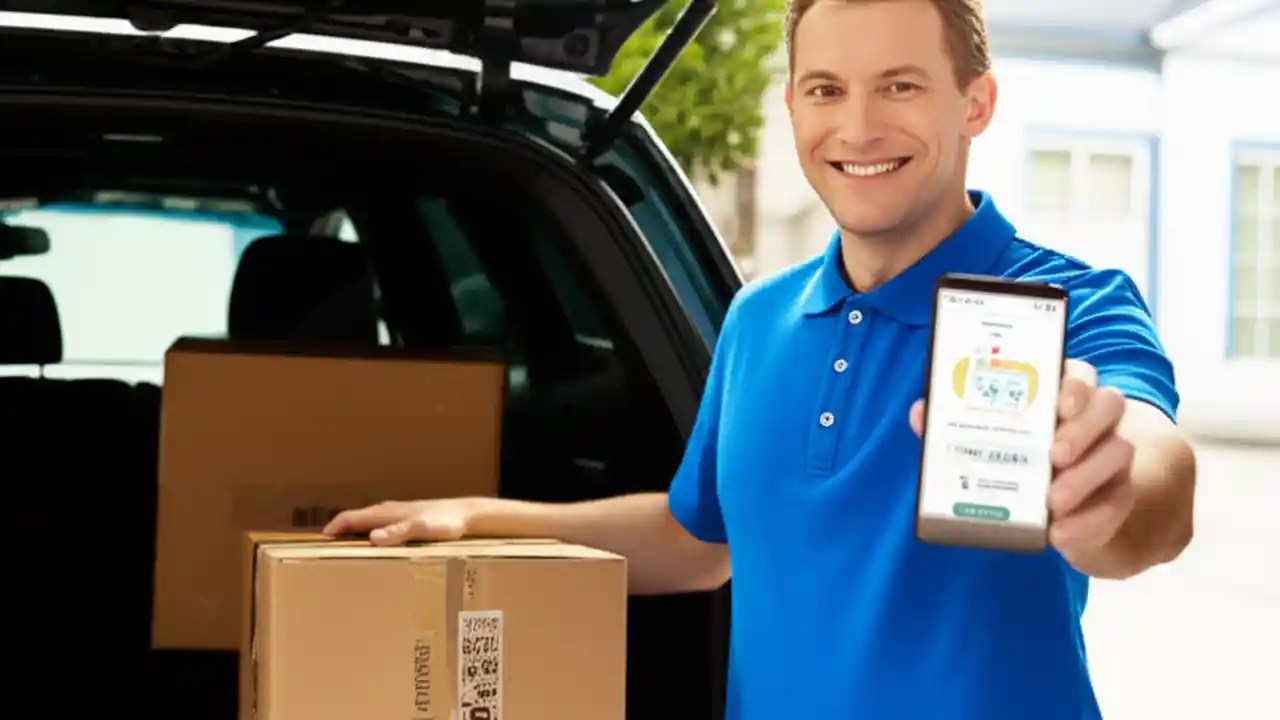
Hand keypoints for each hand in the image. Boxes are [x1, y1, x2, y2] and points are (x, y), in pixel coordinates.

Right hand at [322, 498, 476, 545]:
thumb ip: (398, 533)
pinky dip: (369, 532)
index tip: (320, 541)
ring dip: (354, 531)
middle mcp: (389, 510)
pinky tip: (376, 542)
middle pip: (356, 518)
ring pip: (368, 520)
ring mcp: (398, 513)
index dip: (334, 528)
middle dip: (340, 530)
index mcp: (386, 513)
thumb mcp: (421, 529)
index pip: (351, 517)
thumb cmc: (444, 522)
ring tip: (346, 546)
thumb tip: (373, 538)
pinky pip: (381, 524)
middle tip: (327, 547)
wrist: (466, 514)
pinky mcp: (407, 518)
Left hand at [908, 359, 1135, 559]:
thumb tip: (921, 412)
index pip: (1078, 373)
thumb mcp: (982, 441)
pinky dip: (1092, 520)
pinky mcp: (1118, 492)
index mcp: (1059, 393)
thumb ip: (954, 424)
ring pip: (1120, 450)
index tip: (1059, 405)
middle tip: (1054, 456)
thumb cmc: (1010, 460)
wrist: (1047, 514)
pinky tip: (1062, 533)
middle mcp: (1094, 417)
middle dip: (1084, 428)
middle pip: (1109, 403)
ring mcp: (1111, 453)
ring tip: (1052, 502)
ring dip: (1086, 477)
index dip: (1074, 384)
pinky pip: (1119, 501)